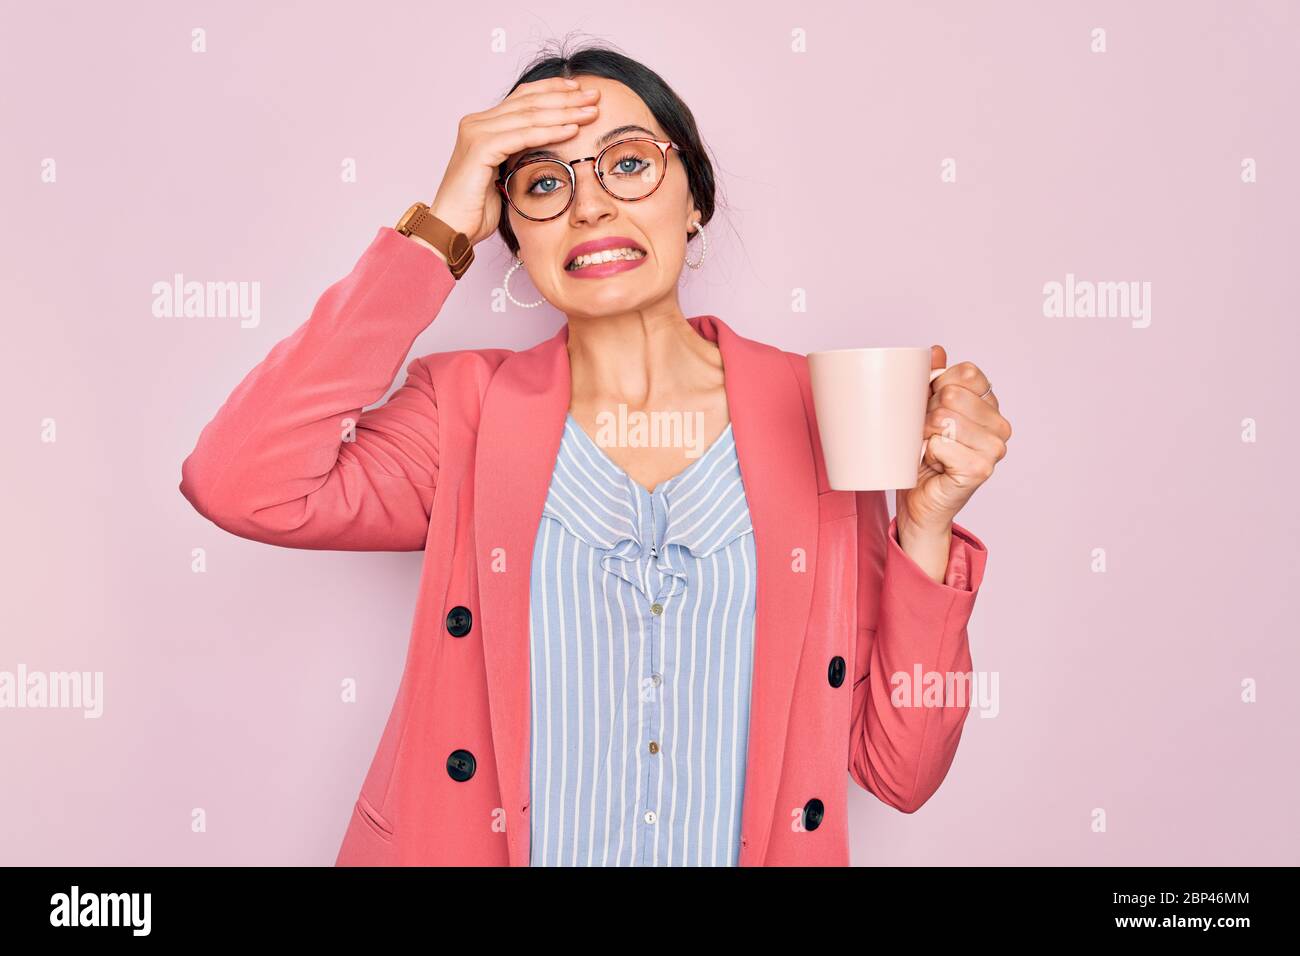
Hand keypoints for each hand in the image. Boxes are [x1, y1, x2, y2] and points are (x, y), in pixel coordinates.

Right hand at [426, 77, 600, 245]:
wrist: (451, 229)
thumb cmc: (476, 210)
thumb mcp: (504, 176)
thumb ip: (519, 156)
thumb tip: (547, 151)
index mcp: (482, 125)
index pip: (522, 98)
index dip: (552, 90)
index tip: (579, 90)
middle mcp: (477, 122)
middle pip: (528, 101)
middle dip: (565, 97)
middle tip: (594, 94)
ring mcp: (476, 133)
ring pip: (529, 115)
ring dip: (564, 112)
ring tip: (591, 111)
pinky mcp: (480, 149)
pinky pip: (522, 136)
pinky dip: (549, 132)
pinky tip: (572, 130)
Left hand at [895, 346, 1011, 541]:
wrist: (918, 500)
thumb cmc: (921, 455)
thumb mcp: (923, 409)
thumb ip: (932, 378)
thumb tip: (936, 350)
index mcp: (990, 404)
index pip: (967, 373)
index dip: (938, 384)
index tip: (931, 405)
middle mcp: (1000, 425)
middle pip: (952, 394)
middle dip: (927, 413)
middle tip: (928, 434)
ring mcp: (994, 448)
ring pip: (945, 418)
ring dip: (926, 435)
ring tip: (931, 450)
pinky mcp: (981, 469)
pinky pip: (940, 444)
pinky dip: (928, 453)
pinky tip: (935, 465)